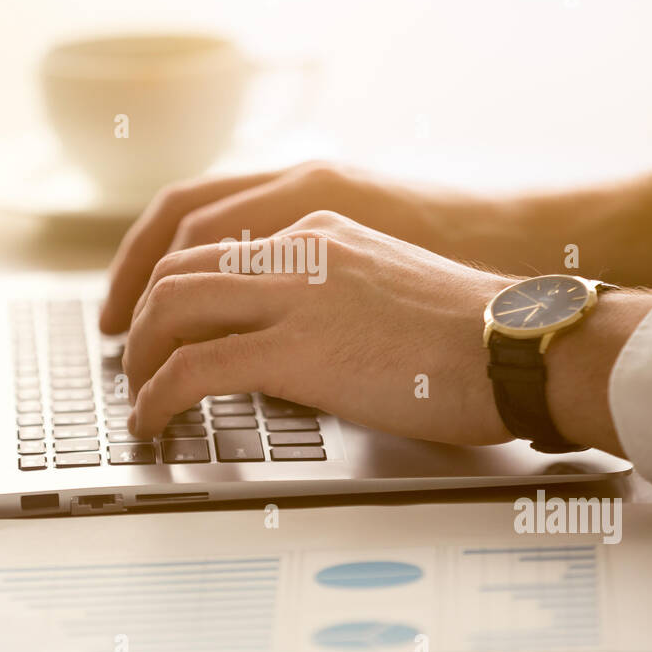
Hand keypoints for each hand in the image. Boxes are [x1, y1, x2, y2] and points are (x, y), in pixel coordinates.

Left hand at [121, 210, 511, 443]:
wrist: (518, 345)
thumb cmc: (476, 332)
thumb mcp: (389, 287)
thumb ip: (336, 297)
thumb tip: (304, 341)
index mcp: (320, 230)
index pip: (218, 245)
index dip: (173, 285)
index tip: (161, 322)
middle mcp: (298, 249)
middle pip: (179, 267)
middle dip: (143, 316)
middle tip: (134, 358)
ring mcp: (293, 295)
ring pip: (174, 307)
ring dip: (143, 357)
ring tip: (140, 395)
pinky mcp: (294, 350)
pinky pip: (196, 367)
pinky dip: (159, 395)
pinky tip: (155, 420)